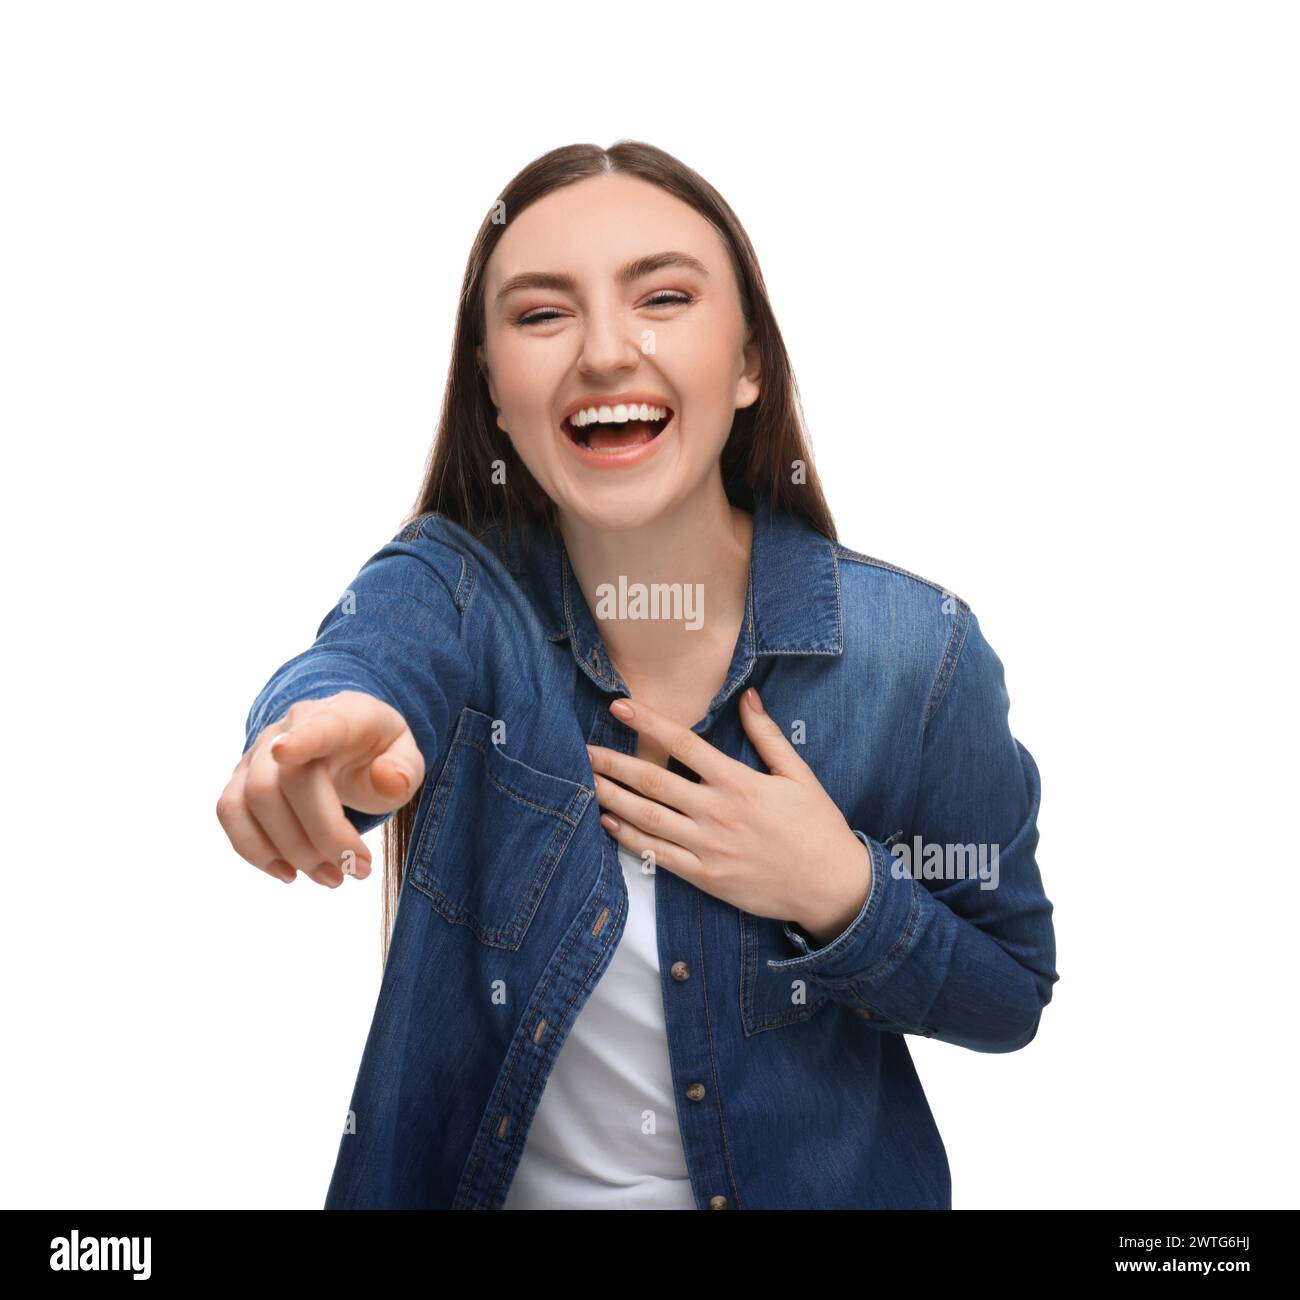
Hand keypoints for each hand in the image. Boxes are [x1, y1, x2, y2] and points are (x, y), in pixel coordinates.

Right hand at [216, 689, 423, 886]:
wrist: (348, 745)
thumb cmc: (378, 755)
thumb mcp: (406, 759)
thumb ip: (404, 770)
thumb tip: (388, 780)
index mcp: (342, 715)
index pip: (318, 724)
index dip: (300, 738)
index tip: (285, 752)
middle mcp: (291, 726)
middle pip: (285, 782)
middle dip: (321, 836)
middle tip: (356, 869)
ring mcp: (260, 751)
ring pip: (252, 800)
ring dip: (290, 851)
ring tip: (332, 878)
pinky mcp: (241, 778)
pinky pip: (230, 813)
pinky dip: (255, 850)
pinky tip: (289, 872)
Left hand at [586, 688, 871, 944]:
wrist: (830, 887)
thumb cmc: (817, 827)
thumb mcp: (799, 775)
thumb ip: (768, 735)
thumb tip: (749, 696)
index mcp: (738, 782)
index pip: (683, 743)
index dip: (647, 723)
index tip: (618, 706)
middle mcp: (717, 812)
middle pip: (653, 781)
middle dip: (613, 764)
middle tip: (580, 750)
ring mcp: (707, 847)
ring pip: (647, 817)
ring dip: (611, 798)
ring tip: (583, 782)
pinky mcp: (704, 876)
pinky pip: (657, 854)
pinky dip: (629, 838)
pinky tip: (607, 823)